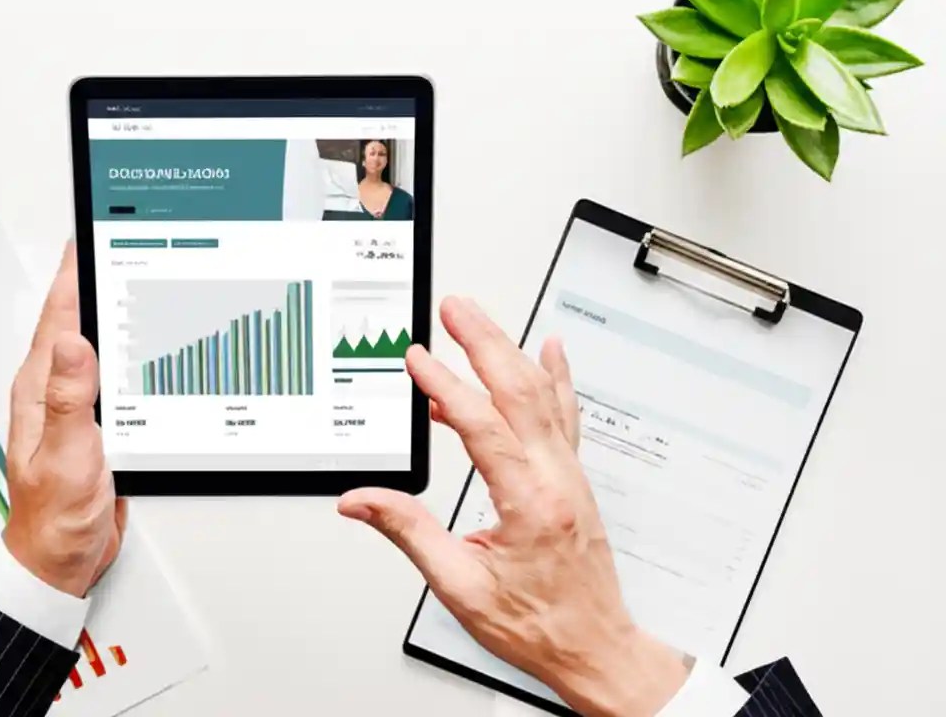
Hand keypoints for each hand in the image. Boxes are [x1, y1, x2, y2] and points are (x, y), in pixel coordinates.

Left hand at [2, 241, 126, 597]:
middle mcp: (52, 392)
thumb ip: (71, 401)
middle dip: (91, 276)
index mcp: (39, 391)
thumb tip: (73, 343)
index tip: (88, 237)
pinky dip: (125, 348)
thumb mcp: (67, 459)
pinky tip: (140, 339)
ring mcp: (72, 406)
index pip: (58, 317)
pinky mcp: (93, 423)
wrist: (58, 564)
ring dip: (109, 308)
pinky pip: (111, 373)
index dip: (73, 274)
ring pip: (93, 343)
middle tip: (113, 237)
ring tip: (125, 269)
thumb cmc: (53, 521)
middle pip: (75, 320)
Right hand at [339, 297, 687, 716]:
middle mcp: (557, 480)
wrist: (595, 648)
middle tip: (454, 309)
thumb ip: (408, 533)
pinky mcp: (574, 479)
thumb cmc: (538, 625)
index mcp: (529, 504)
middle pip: (519, 392)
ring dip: (510, 351)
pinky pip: (567, 414)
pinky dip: (557, 377)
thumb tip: (362, 502)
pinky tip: (551, 351)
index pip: (482, 427)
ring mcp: (570, 476)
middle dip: (483, 343)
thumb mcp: (459, 587)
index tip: (419, 358)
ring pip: (544, 396)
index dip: (446, 387)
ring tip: (480, 319)